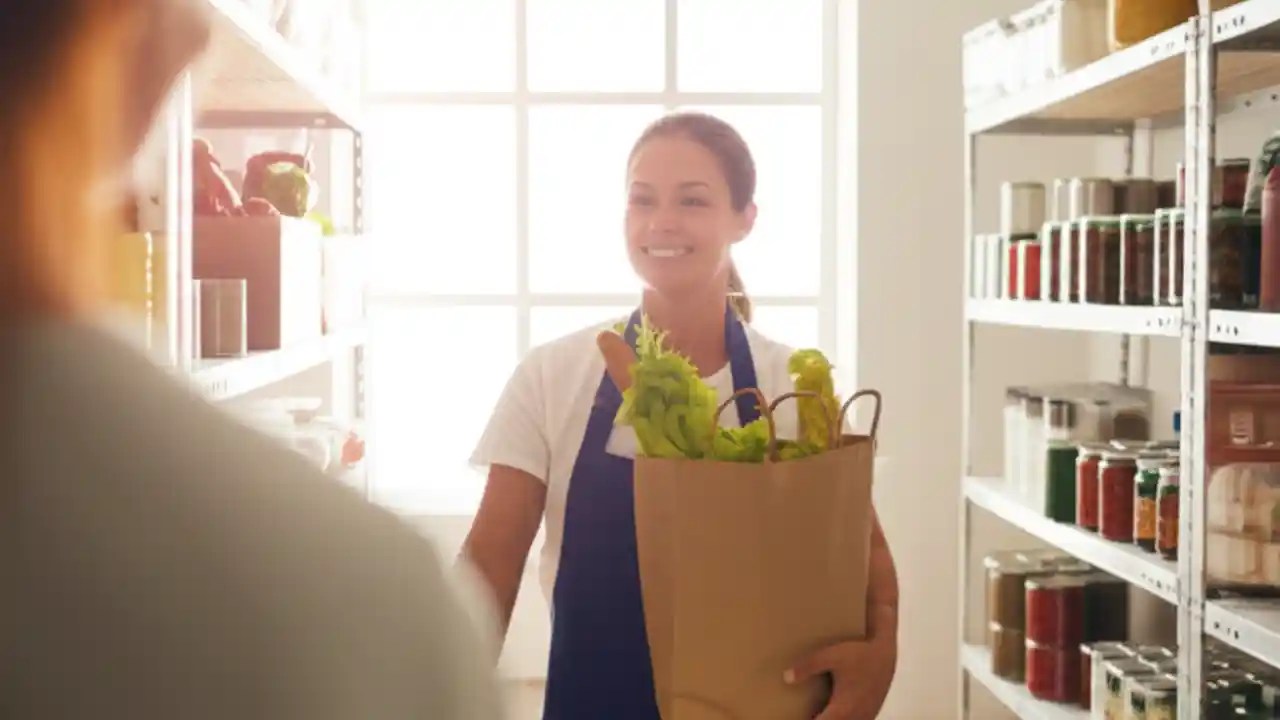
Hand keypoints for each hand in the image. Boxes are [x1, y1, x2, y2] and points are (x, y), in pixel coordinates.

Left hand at [784, 605, 897, 719]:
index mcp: (842, 710)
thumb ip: (808, 666)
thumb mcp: (831, 655)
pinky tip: (831, 712)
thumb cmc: (858, 654)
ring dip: (830, 719)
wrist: (886, 653)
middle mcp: (854, 718)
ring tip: (816, 711)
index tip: (794, 717)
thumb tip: (786, 677)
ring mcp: (864, 717)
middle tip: (806, 712)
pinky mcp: (869, 713)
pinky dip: (840, 718)